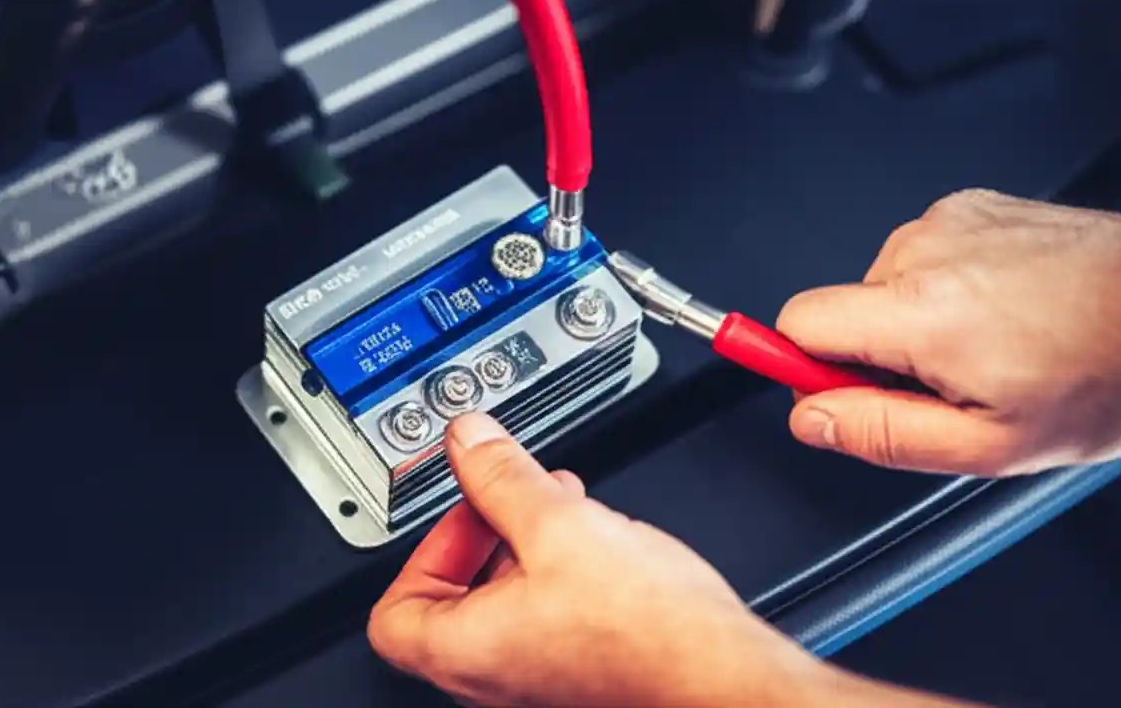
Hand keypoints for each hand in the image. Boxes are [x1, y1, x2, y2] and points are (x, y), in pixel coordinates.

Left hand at [368, 414, 967, 706]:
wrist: (727, 677)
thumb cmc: (651, 634)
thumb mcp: (559, 524)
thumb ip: (501, 475)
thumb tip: (468, 441)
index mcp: (466, 651)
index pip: (393, 612)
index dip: (419, 550)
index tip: (457, 507)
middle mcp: (494, 677)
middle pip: (449, 601)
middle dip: (480, 532)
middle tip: (506, 495)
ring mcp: (538, 680)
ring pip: (503, 604)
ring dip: (522, 543)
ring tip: (558, 502)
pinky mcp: (580, 670)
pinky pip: (545, 615)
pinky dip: (555, 568)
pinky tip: (594, 535)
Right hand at [777, 189, 1120, 476]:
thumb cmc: (1109, 375)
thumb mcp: (990, 445)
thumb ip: (881, 432)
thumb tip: (810, 418)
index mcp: (922, 311)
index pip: (798, 322)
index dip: (796, 362)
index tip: (809, 384)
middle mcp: (928, 249)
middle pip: (843, 309)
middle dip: (875, 354)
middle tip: (946, 386)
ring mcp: (954, 220)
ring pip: (885, 285)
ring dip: (915, 321)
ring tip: (992, 346)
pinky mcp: (977, 206)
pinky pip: (924, 256)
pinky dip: (948, 288)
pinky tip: (1004, 312)